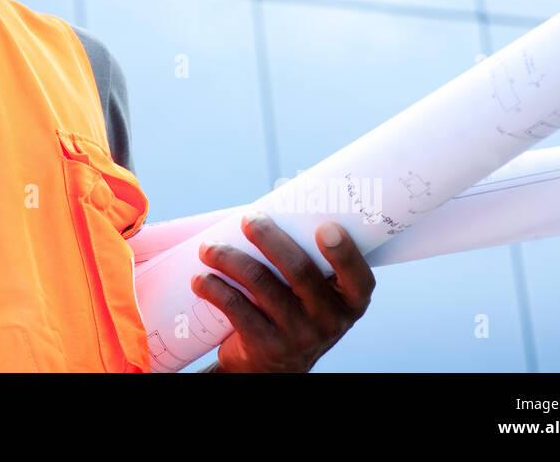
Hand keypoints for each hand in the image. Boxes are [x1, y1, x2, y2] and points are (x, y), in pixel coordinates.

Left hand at [191, 212, 374, 371]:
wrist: (271, 367)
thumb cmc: (291, 309)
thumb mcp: (310, 292)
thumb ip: (303, 252)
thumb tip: (280, 192)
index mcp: (349, 301)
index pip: (358, 278)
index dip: (344, 253)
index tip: (324, 227)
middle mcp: (329, 321)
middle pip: (299, 270)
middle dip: (268, 237)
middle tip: (246, 220)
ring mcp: (298, 336)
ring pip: (261, 283)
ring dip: (229, 258)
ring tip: (208, 248)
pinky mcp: (266, 347)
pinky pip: (236, 308)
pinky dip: (214, 288)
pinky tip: (201, 279)